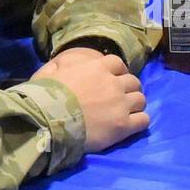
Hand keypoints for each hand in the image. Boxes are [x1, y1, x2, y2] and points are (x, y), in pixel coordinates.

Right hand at [29, 49, 147, 152]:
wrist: (49, 122)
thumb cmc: (46, 97)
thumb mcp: (49, 73)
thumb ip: (60, 66)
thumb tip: (62, 65)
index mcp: (97, 68)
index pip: (118, 63)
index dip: (118, 72)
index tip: (113, 79)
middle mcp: (113, 84)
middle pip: (133, 82)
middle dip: (128, 89)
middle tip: (120, 98)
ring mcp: (121, 105)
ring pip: (140, 100)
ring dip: (135, 105)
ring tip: (126, 112)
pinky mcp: (123, 126)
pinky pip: (143, 120)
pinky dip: (139, 121)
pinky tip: (131, 125)